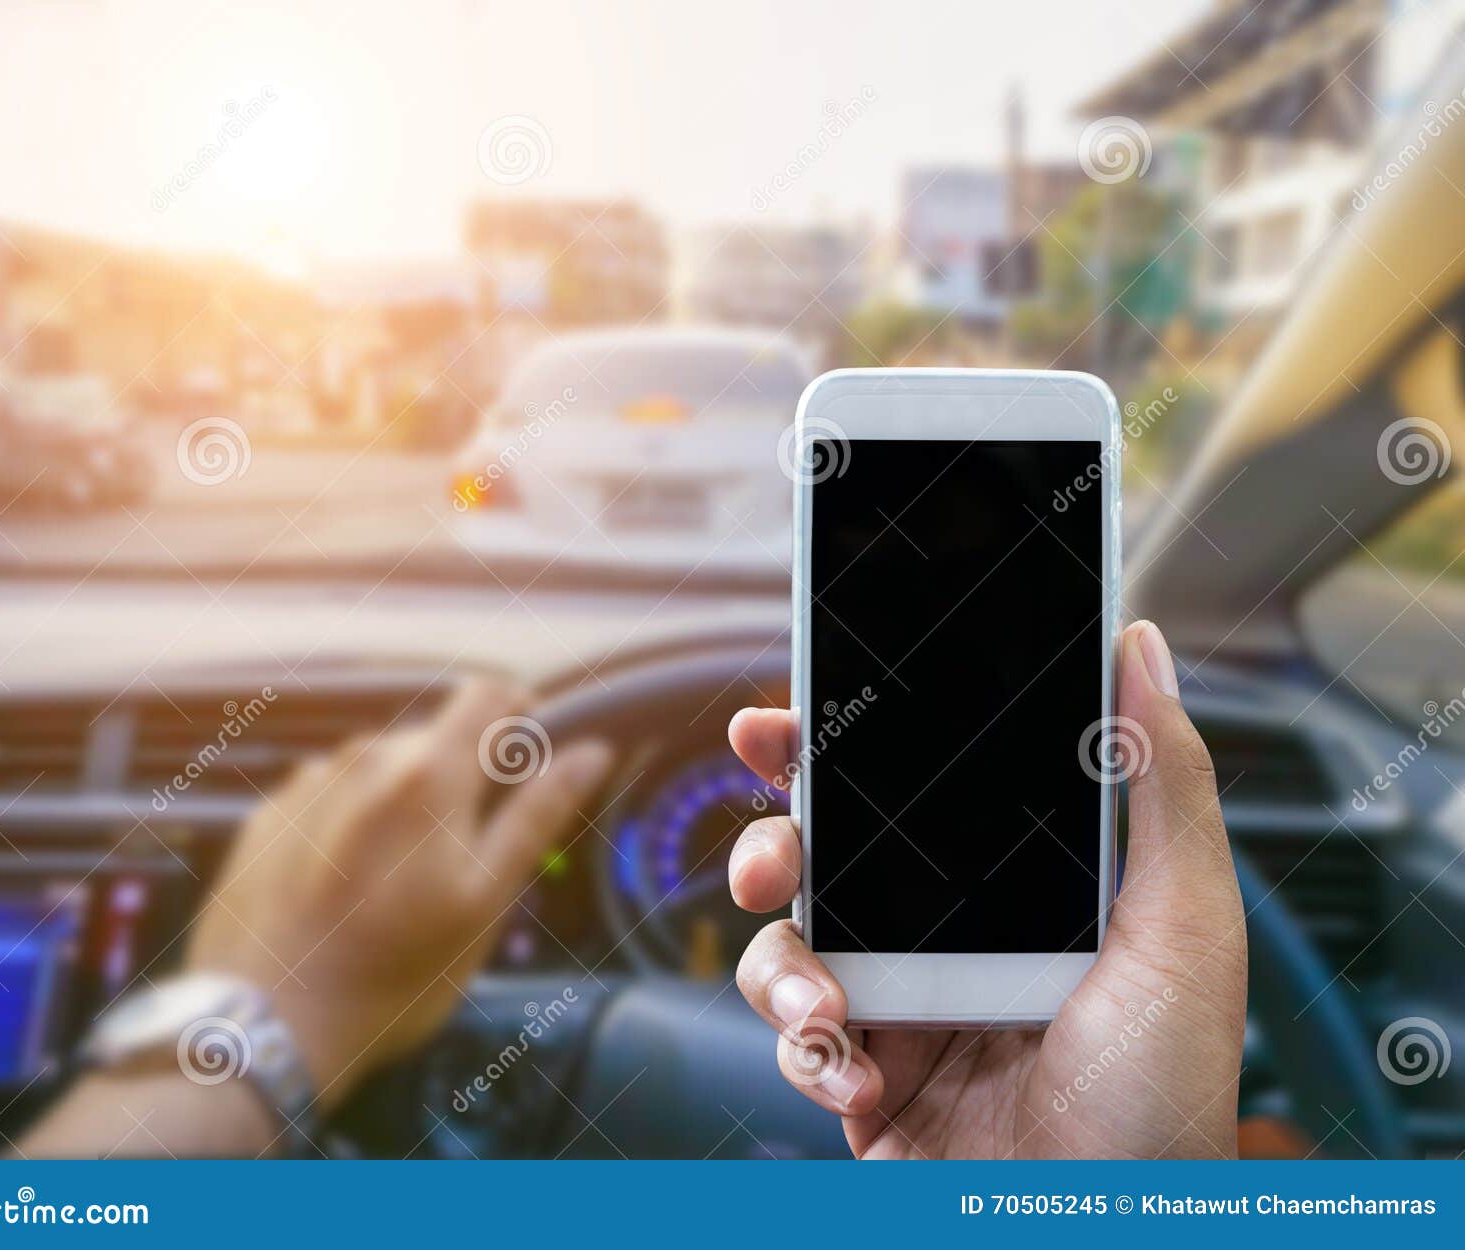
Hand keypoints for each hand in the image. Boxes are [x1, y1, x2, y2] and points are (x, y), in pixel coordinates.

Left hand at [186, 679, 611, 1105]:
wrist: (265, 1025)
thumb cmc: (396, 974)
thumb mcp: (485, 901)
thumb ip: (538, 816)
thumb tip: (592, 750)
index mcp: (429, 770)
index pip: (489, 692)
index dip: (521, 714)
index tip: (530, 763)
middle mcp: (364, 755)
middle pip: (436, 735)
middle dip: (464, 776)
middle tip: (469, 856)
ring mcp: (308, 782)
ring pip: (382, 766)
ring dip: (407, 799)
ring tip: (402, 880)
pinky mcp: (268, 816)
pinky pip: (331, 795)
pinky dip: (354, 822)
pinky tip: (346, 887)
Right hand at [726, 620, 1245, 1158]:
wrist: (1099, 1230)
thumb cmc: (1167, 1095)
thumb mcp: (1186, 925)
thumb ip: (1163, 782)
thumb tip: (1144, 647)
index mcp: (1016, 887)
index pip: (918, 789)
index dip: (844, 745)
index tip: (790, 719)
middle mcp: (948, 936)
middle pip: (827, 852)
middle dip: (774, 839)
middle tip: (770, 858)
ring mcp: (900, 1006)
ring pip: (787, 941)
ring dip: (781, 965)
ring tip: (826, 1009)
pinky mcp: (864, 1074)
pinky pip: (794, 1036)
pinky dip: (806, 1050)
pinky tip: (856, 1077)